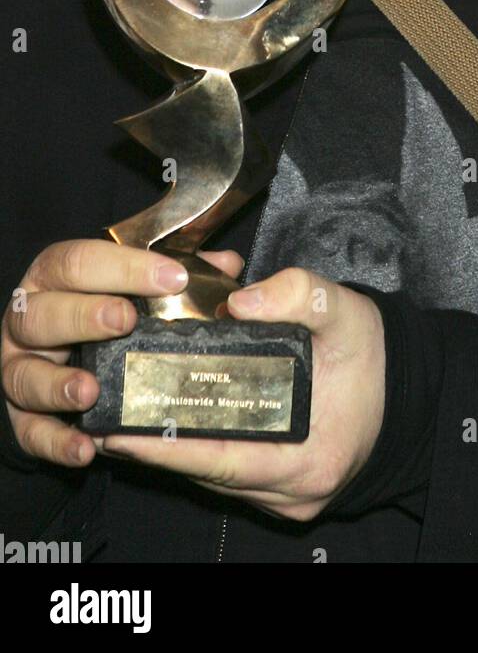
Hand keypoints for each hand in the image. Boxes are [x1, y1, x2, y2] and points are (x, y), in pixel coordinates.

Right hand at [1, 237, 229, 465]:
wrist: (70, 355)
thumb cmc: (111, 307)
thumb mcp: (141, 282)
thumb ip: (180, 271)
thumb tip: (226, 266)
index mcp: (56, 277)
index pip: (80, 261)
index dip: (124, 266)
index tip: (173, 277)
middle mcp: (29, 320)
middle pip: (41, 313)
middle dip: (83, 316)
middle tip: (126, 321)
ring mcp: (19, 370)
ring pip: (23, 375)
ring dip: (57, 384)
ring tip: (92, 390)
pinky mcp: (21, 418)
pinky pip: (30, 434)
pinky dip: (55, 442)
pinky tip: (86, 447)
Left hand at [98, 268, 385, 523]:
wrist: (408, 387)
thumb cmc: (375, 353)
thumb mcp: (346, 311)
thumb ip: (298, 294)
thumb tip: (238, 300)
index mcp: (311, 459)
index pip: (223, 462)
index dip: (167, 450)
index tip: (119, 432)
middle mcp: (295, 492)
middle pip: (210, 474)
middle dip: (157, 447)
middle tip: (108, 416)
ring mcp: (288, 498)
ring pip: (215, 476)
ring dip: (173, 448)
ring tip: (125, 416)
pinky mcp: (283, 491)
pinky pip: (230, 473)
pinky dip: (199, 449)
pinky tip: (166, 424)